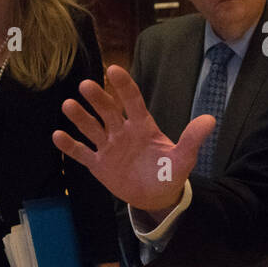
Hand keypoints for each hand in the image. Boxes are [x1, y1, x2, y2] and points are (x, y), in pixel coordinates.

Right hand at [52, 66, 214, 213]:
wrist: (157, 196)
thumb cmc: (169, 172)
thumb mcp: (184, 157)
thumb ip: (192, 139)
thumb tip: (210, 120)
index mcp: (143, 126)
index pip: (132, 101)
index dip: (123, 86)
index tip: (112, 69)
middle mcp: (123, 131)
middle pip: (108, 110)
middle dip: (97, 98)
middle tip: (86, 84)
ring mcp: (109, 147)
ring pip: (92, 128)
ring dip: (80, 117)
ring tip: (68, 105)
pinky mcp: (99, 164)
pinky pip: (82, 153)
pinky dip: (70, 146)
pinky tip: (57, 135)